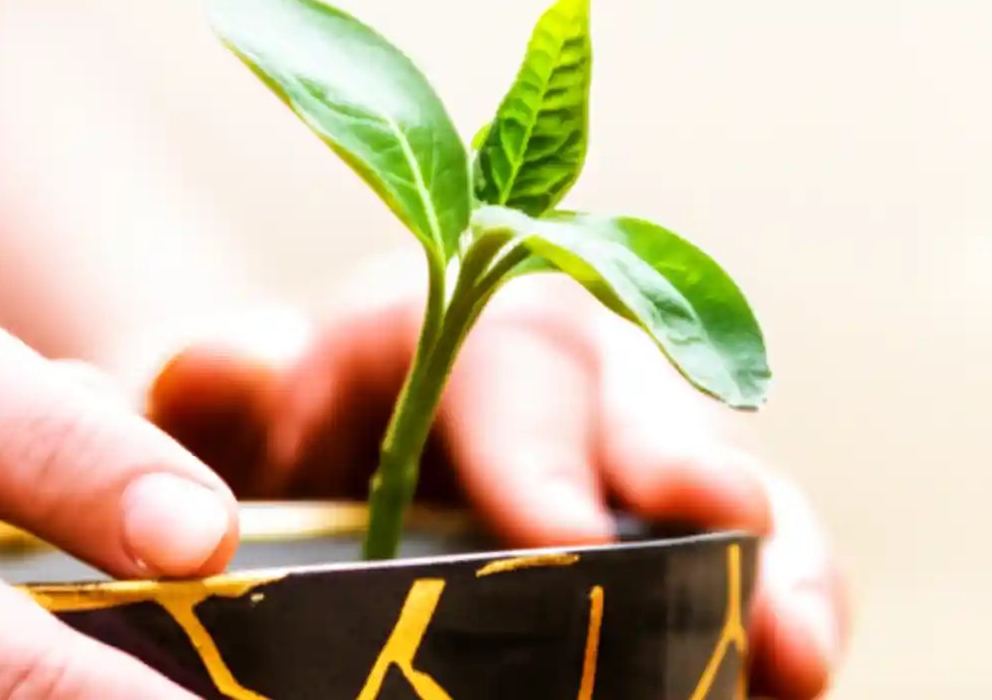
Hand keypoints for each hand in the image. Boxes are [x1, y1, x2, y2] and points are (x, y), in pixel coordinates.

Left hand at [148, 252, 849, 699]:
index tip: (554, 535)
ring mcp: (598, 468)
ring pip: (716, 488)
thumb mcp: (202, 418)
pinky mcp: (636, 549)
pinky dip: (759, 617)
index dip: (539, 434)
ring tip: (791, 651)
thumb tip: (230, 365)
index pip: (505, 345)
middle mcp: (535, 385)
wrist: (255, 489)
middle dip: (693, 476)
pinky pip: (723, 573)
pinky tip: (779, 680)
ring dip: (768, 561)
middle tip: (726, 546)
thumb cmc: (228, 444)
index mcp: (428, 326)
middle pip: (644, 400)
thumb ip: (200, 392)